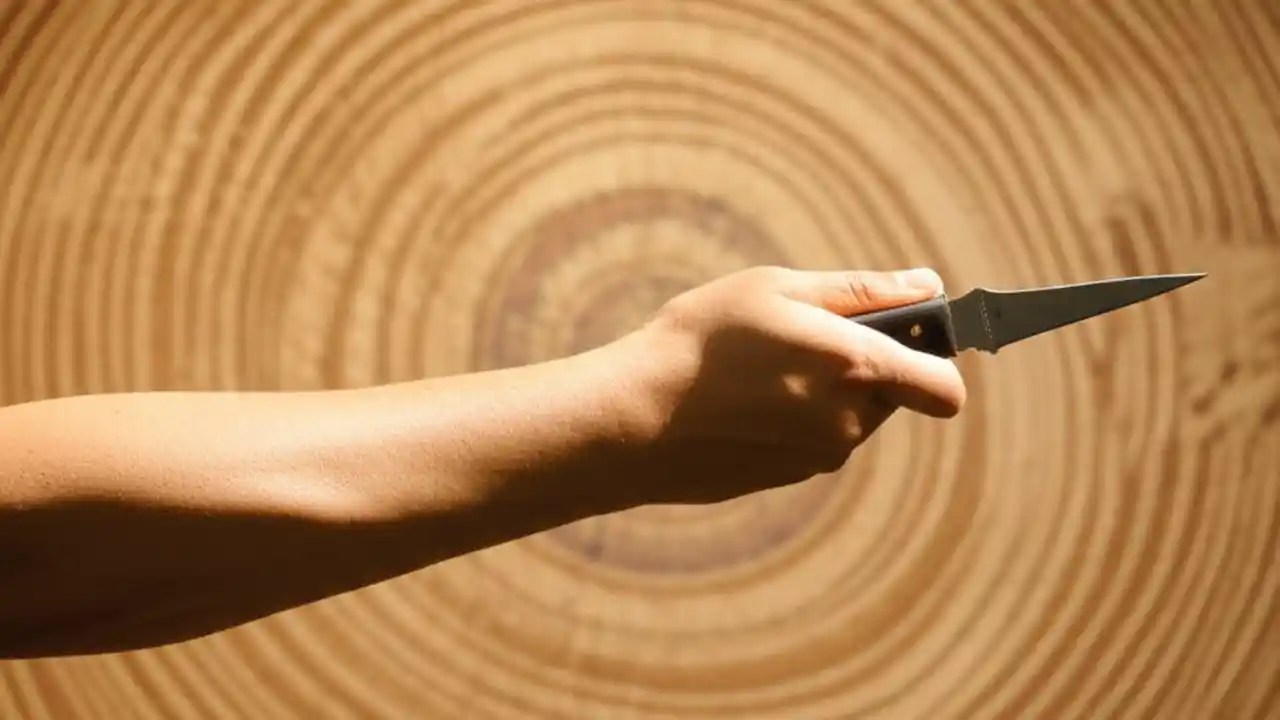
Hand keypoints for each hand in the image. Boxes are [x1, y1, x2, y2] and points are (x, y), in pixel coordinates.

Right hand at [622, 266, 965, 503]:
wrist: (633, 417)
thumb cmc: (702, 340)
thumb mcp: (778, 289)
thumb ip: (864, 291)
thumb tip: (927, 286)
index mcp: (857, 370)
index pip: (946, 388)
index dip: (936, 356)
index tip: (907, 332)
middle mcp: (848, 424)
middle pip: (893, 394)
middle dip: (866, 364)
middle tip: (799, 335)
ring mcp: (817, 458)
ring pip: (850, 417)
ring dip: (826, 391)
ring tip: (760, 367)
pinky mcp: (787, 478)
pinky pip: (812, 440)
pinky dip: (793, 418)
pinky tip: (742, 400)